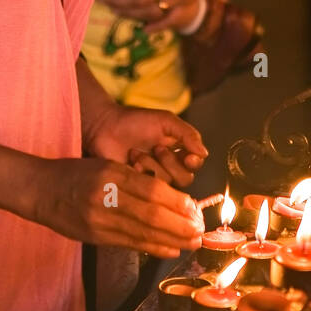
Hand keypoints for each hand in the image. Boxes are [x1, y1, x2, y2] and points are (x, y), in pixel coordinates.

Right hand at [29, 156, 204, 258]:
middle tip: (200, 230)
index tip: (196, 209)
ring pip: (142, 232)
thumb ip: (135, 181)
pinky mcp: (94, 236)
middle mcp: (105, 196)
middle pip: (152, 214)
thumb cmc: (76, 174)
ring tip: (193, 243)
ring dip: (172, 240)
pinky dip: (153, 247)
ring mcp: (98, 219)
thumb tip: (172, 199)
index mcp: (111, 173)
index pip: (152, 189)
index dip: (178, 203)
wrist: (40, 189)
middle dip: (180, 225)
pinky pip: (129, 244)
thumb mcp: (105, 166)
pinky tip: (171, 250)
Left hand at [84, 104, 207, 186]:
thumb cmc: (135, 121)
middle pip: (185, 178)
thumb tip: (204, 153)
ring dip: (152, 165)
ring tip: (136, 153)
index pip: (196, 164)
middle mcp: (168, 167)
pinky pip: (148, 189)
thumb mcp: (165, 121)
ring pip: (166, 183)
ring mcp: (152, 178)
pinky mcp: (137, 187)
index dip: (193, 162)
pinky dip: (140, 173)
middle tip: (156, 148)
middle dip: (170, 163)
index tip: (187, 155)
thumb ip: (187, 134)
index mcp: (178, 151)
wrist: (105, 127)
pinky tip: (130, 162)